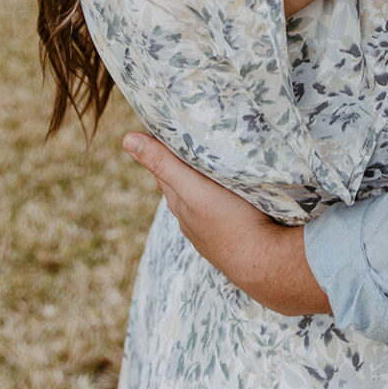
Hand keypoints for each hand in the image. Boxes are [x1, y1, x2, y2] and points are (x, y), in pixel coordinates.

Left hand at [122, 131, 330, 315]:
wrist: (261, 262)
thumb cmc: (229, 219)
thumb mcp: (193, 186)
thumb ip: (164, 163)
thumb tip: (126, 139)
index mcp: (179, 200)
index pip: (163, 169)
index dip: (162, 148)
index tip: (167, 126)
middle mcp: (189, 217)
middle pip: (180, 184)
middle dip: (181, 163)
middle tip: (190, 137)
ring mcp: (208, 231)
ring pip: (200, 199)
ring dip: (201, 183)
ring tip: (211, 162)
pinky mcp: (226, 238)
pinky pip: (217, 212)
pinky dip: (217, 199)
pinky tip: (229, 196)